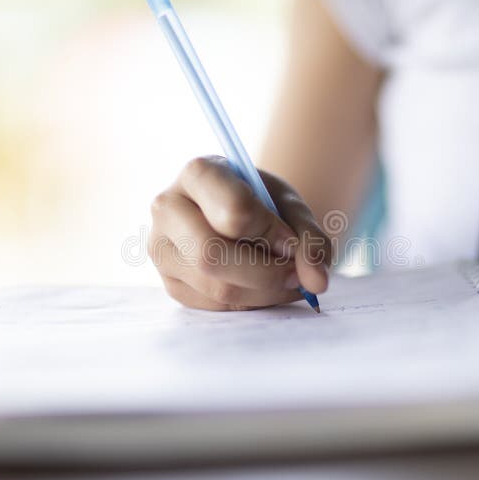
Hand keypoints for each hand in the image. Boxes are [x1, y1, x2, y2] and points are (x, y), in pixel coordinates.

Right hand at [149, 156, 331, 310]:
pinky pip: (215, 307)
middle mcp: (168, 208)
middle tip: (295, 273)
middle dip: (265, 272)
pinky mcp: (171, 284)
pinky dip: (251, 302)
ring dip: (264, 291)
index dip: (269, 231)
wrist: (238, 214)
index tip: (290, 239)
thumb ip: (310, 239)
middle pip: (211, 254)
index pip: (232, 210)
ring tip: (286, 279)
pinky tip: (263, 286)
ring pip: (216, 287)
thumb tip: (316, 282)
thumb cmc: (263, 203)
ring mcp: (162, 249)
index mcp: (199, 173)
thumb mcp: (291, 207)